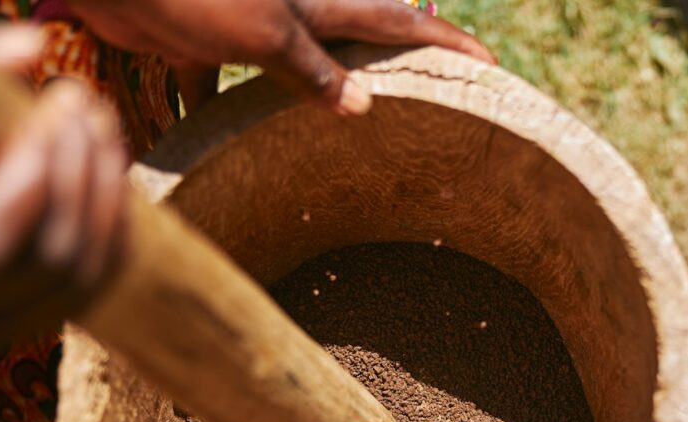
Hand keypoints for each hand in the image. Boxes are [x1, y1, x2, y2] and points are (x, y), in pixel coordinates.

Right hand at [0, 26, 129, 358]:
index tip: (57, 99)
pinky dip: (109, 229)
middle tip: (85, 101)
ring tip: (100, 126)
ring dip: (104, 196)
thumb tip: (31, 43)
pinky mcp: (14, 329)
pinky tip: (107, 170)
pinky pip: (86, 289)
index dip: (33, 175)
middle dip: (80, 174)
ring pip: (78, 278)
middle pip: (47, 261)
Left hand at [68, 0, 495, 114]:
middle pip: (352, 46)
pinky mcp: (199, 45)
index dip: (444, 42)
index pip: (397, 22)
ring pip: (293, 70)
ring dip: (312, 99)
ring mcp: (247, 30)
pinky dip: (216, 115)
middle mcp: (291, 15)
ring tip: (342, 134)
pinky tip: (214, 143)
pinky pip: (216, 86)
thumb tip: (363, 107)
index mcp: (318, 6)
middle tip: (427, 100)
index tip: (488, 64)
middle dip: (387, 71)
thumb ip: (312, 70)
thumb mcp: (267, 34)